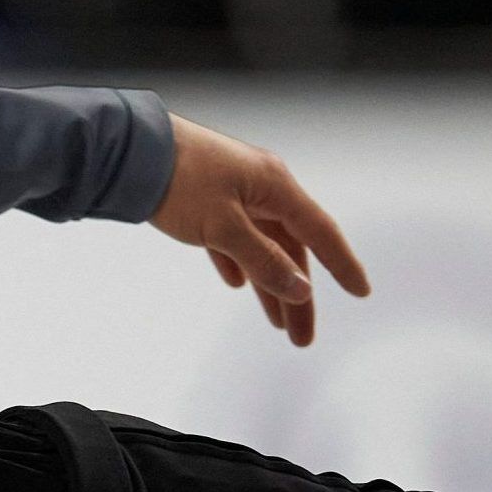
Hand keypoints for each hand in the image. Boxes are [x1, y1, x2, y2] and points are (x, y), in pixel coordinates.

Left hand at [150, 112, 371, 347]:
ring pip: (261, 248)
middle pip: (290, 250)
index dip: (342, 265)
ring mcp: (234, 195)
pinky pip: (231, 239)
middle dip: (297, 296)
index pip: (319, 232)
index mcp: (275, 188)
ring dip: (269, 285)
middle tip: (302, 339)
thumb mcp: (223, 227)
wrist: (130, 152)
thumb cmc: (178, 181)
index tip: (361, 292)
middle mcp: (261, 189)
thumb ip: (263, 259)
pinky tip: (237, 283)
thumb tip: (300, 290)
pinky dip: (237, 262)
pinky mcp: (206, 202)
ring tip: (277, 324)